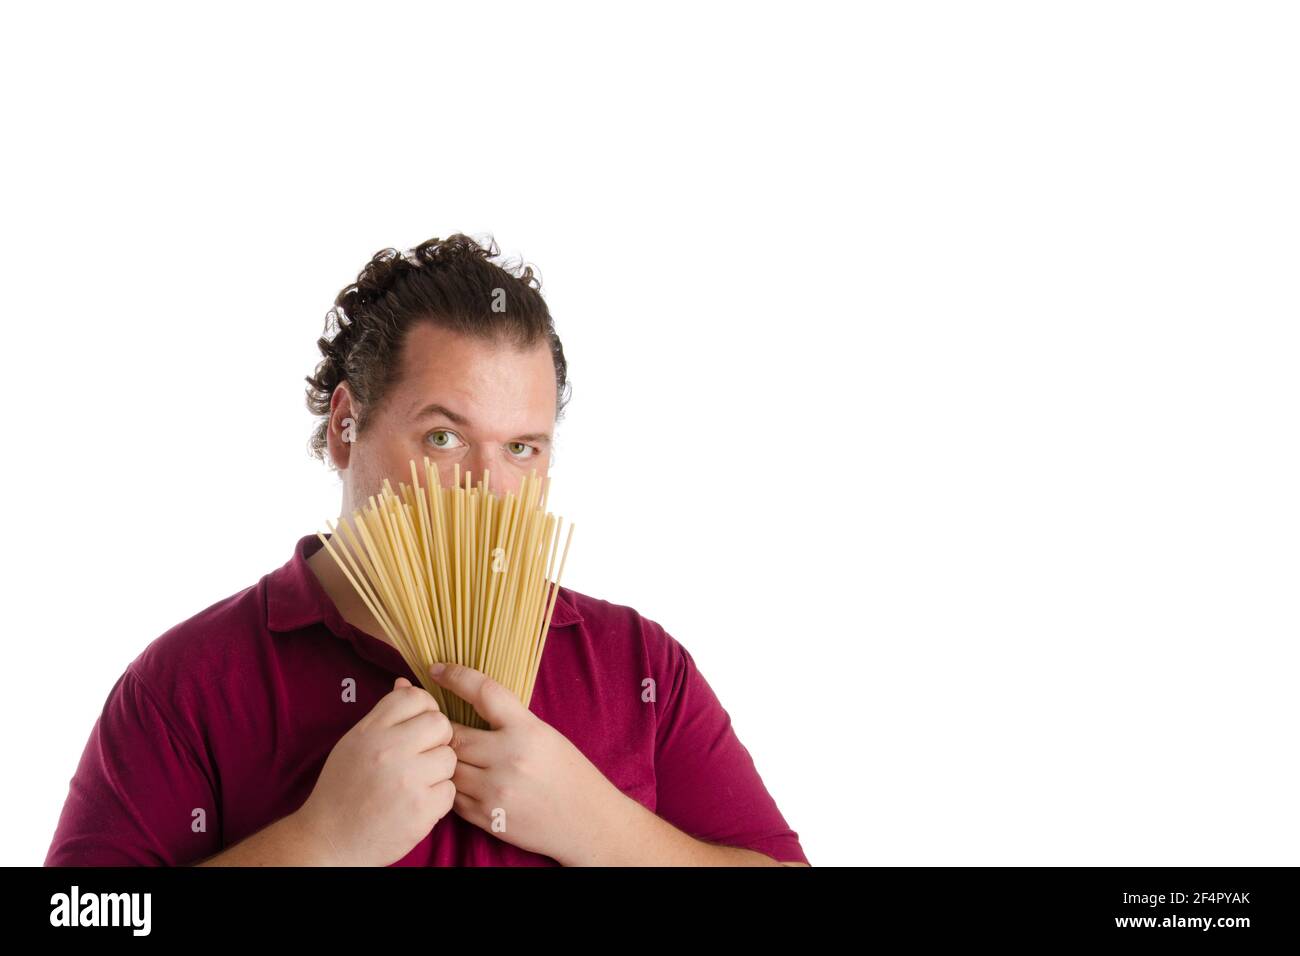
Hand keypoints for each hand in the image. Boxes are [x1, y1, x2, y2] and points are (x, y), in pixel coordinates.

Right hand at [295, 676, 456, 865]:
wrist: (329, 840)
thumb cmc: (342, 789)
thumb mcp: (355, 743)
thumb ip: (383, 714)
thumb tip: (405, 682)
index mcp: (371, 730)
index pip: (414, 697)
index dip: (423, 709)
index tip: (417, 727)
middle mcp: (389, 750)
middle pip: (440, 724)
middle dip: (436, 739)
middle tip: (420, 757)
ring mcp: (407, 780)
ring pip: (449, 758)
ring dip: (438, 771)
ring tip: (415, 782)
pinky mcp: (421, 809)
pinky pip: (450, 790)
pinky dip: (438, 799)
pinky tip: (416, 803)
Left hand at [429, 662, 626, 864]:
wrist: (587, 821)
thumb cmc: (569, 773)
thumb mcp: (546, 735)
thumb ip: (509, 721)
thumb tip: (468, 704)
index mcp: (527, 730)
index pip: (483, 692)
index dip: (455, 676)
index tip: (436, 669)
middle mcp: (509, 758)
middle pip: (454, 734)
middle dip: (442, 728)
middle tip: (435, 723)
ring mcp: (495, 791)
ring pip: (449, 766)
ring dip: (446, 758)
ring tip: (449, 753)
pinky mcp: (487, 817)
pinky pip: (453, 796)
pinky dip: (453, 785)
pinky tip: (463, 781)